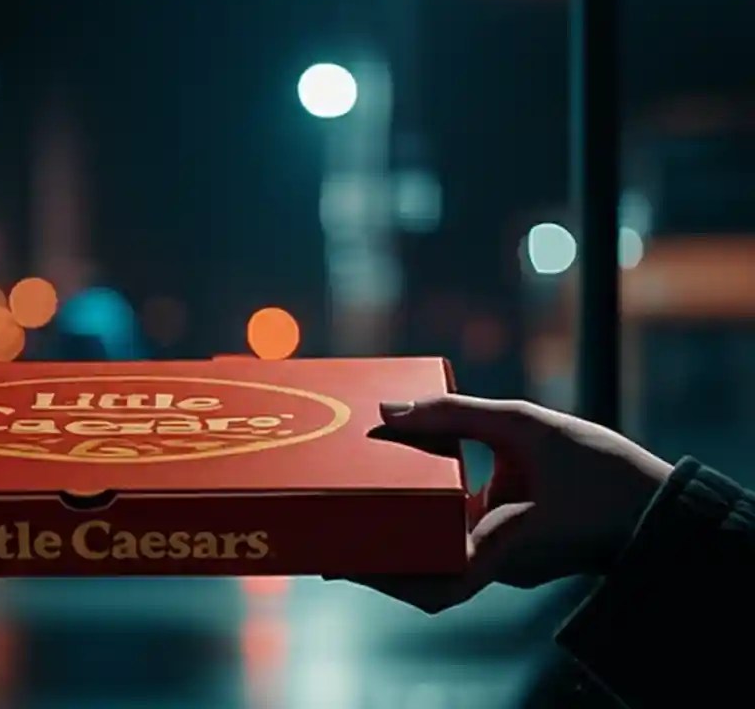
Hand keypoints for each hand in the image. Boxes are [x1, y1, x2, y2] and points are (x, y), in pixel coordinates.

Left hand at [352, 395, 673, 613]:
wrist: (660, 506)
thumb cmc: (603, 470)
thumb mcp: (527, 425)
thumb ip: (457, 414)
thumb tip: (389, 410)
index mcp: (501, 548)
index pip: (428, 578)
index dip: (379, 574)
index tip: (338, 560)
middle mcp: (496, 566)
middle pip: (421, 575)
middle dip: (375, 559)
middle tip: (328, 533)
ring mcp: (503, 562)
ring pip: (438, 563)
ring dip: (398, 544)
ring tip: (353, 514)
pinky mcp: (510, 550)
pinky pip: (459, 546)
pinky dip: (428, 529)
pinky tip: (405, 499)